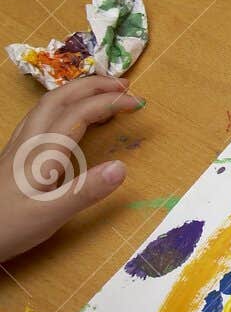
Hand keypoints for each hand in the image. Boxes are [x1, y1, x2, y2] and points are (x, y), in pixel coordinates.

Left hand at [0, 76, 140, 260]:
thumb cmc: (9, 226)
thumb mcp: (50, 215)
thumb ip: (86, 191)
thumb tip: (121, 167)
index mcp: (43, 152)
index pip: (79, 113)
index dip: (109, 102)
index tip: (138, 103)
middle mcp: (30, 141)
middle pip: (60, 99)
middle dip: (93, 85)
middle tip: (123, 85)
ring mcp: (19, 147)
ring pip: (47, 106)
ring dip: (77, 92)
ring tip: (101, 94)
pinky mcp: (15, 156)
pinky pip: (41, 118)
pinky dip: (63, 107)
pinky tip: (68, 119)